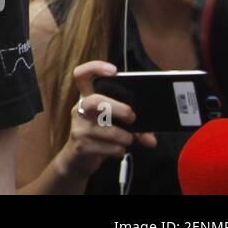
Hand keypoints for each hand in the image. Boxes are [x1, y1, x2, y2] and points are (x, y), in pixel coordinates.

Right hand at [54, 61, 156, 182]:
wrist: (76, 159)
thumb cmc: (97, 136)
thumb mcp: (109, 125)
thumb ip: (131, 127)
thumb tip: (150, 139)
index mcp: (86, 98)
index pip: (81, 75)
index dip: (95, 68)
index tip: (113, 71)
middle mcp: (79, 109)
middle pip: (95, 101)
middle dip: (118, 109)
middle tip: (132, 117)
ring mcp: (79, 128)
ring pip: (108, 130)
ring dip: (125, 137)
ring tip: (128, 140)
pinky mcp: (81, 146)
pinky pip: (109, 148)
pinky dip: (119, 150)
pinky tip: (117, 150)